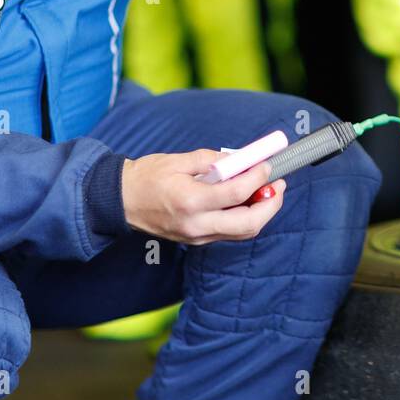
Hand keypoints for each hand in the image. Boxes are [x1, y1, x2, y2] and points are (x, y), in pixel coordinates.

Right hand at [121, 149, 285, 244]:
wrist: (120, 202)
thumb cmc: (147, 177)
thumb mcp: (179, 160)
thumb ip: (213, 160)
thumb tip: (242, 159)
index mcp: (191, 201)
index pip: (238, 192)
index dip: (259, 177)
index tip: (267, 164)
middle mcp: (196, 224)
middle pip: (249, 223)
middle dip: (271, 203)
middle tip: (279, 184)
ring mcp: (197, 237)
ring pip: (243, 232)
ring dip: (262, 212)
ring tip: (268, 191)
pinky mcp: (197, 240)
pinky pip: (230, 232)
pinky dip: (246, 217)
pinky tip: (248, 200)